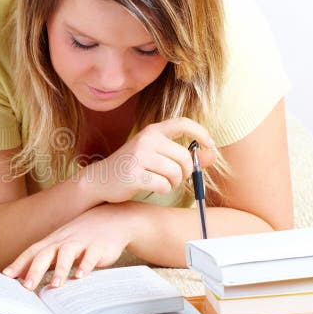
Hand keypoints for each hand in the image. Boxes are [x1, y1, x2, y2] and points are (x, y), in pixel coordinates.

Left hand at [2, 204, 135, 289]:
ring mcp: (81, 242)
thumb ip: (44, 261)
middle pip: (46, 254)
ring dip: (61, 269)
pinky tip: (81, 276)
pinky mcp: (98, 246)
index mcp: (52, 242)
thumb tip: (23, 277)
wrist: (111, 218)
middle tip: (27, 287)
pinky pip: (91, 256)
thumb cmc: (81, 237)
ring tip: (55, 284)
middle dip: (35, 270)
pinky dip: (86, 265)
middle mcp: (63, 241)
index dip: (19, 264)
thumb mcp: (60, 247)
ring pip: (67, 254)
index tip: (6, 276)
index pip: (32, 253)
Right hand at [82, 117, 215, 202]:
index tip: (210, 145)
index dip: (201, 133)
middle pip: (184, 156)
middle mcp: (146, 140)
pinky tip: (153, 187)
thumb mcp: (157, 156)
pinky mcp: (134, 175)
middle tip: (175, 178)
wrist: (101, 179)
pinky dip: (163, 190)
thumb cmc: (133, 167)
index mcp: (152, 131)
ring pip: (176, 172)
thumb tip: (211, 156)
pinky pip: (164, 185)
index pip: (183, 123)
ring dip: (174, 183)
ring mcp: (139, 157)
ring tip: (164, 182)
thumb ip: (184, 155)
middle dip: (185, 171)